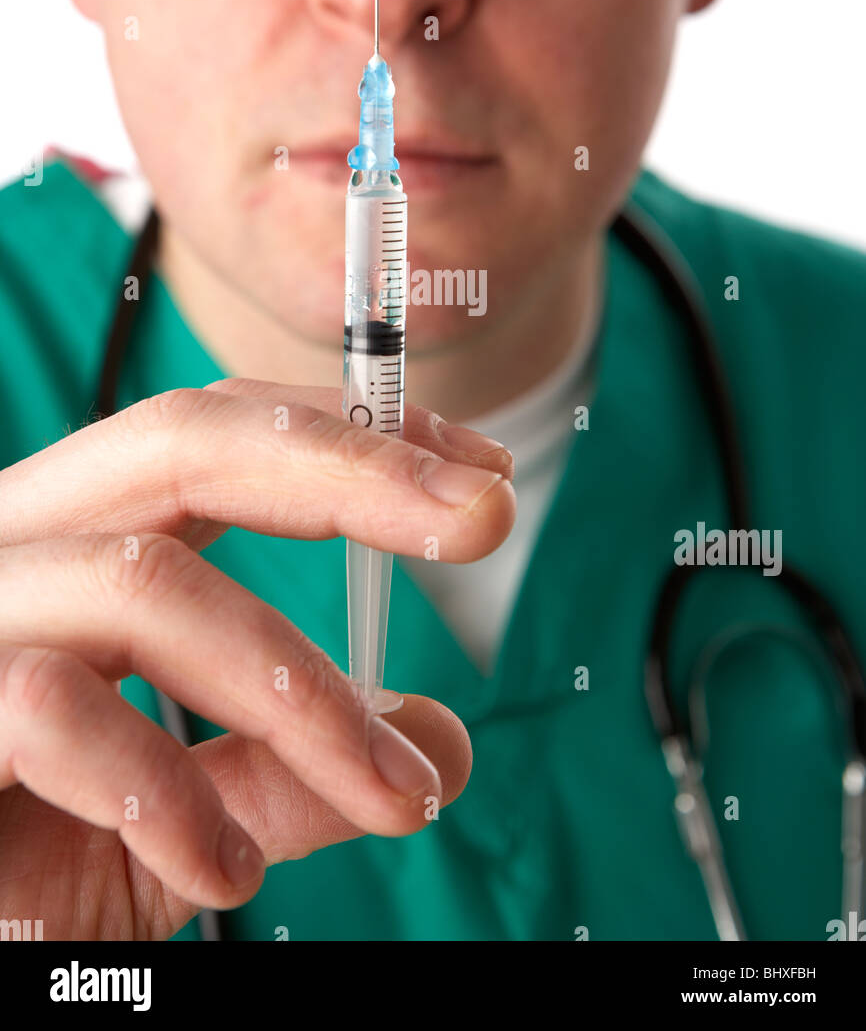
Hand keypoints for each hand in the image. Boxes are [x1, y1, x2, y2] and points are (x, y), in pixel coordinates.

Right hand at [0, 379, 514, 938]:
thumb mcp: (179, 820)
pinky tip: (223, 873)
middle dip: (353, 470)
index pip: (217, 438)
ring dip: (304, 695)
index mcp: (74, 547)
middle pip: (181, 442)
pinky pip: (57, 710)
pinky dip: (170, 797)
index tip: (477, 474)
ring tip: (393, 794)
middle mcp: (11, 549)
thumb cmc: (17, 869)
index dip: (353, 440)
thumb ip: (289, 771)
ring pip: (147, 584)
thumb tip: (437, 740)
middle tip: (488, 514)